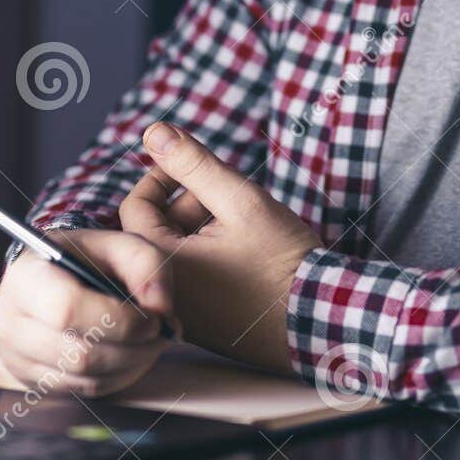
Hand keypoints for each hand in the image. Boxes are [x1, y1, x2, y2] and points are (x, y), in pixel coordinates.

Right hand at [0, 229, 175, 397]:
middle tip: (164, 334)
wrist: (55, 277)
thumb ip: (148, 265)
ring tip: (152, 343)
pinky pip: (82, 391)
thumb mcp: (120, 244)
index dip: (120, 322)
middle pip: (78, 354)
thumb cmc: (88, 258)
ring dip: (131, 366)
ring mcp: (16, 356)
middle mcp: (11, 320)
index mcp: (26, 277)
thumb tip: (160, 310)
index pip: (68, 310)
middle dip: (134, 349)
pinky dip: (117, 378)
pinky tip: (131, 355)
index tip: (154, 319)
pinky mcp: (30, 379)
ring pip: (84, 378)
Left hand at [119, 123, 318, 373]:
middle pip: (154, 231)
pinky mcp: (201, 328)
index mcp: (161, 267)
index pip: (135, 207)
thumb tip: (154, 131)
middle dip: (187, 204)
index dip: (163, 176)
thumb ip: (194, 163)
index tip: (193, 166)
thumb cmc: (284, 262)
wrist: (324, 321)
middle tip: (228, 196)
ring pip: (174, 254)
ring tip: (242, 223)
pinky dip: (206, 258)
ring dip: (199, 229)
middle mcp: (161, 297)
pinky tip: (243, 251)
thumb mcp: (240, 201)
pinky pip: (188, 281)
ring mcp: (180, 317)